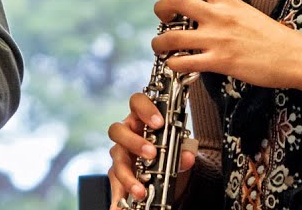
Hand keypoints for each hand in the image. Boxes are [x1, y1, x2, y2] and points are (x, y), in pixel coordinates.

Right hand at [107, 92, 196, 206]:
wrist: (165, 167)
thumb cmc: (168, 148)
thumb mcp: (179, 148)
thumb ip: (182, 150)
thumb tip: (187, 156)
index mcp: (141, 118)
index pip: (137, 102)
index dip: (145, 109)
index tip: (159, 123)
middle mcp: (127, 133)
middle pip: (118, 130)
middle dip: (134, 142)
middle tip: (151, 154)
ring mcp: (120, 153)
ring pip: (116, 159)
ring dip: (128, 175)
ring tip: (140, 191)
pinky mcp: (117, 173)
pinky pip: (114, 184)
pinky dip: (117, 199)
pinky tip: (119, 209)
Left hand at [154, 0, 301, 96]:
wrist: (296, 57)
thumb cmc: (277, 38)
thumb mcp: (250, 13)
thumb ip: (228, 9)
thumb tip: (211, 11)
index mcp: (228, 1)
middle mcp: (219, 16)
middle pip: (176, 1)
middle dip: (161, 7)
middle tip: (162, 15)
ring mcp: (217, 39)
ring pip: (172, 36)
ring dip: (159, 42)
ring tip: (159, 45)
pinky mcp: (220, 61)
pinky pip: (184, 62)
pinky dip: (173, 64)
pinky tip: (175, 64)